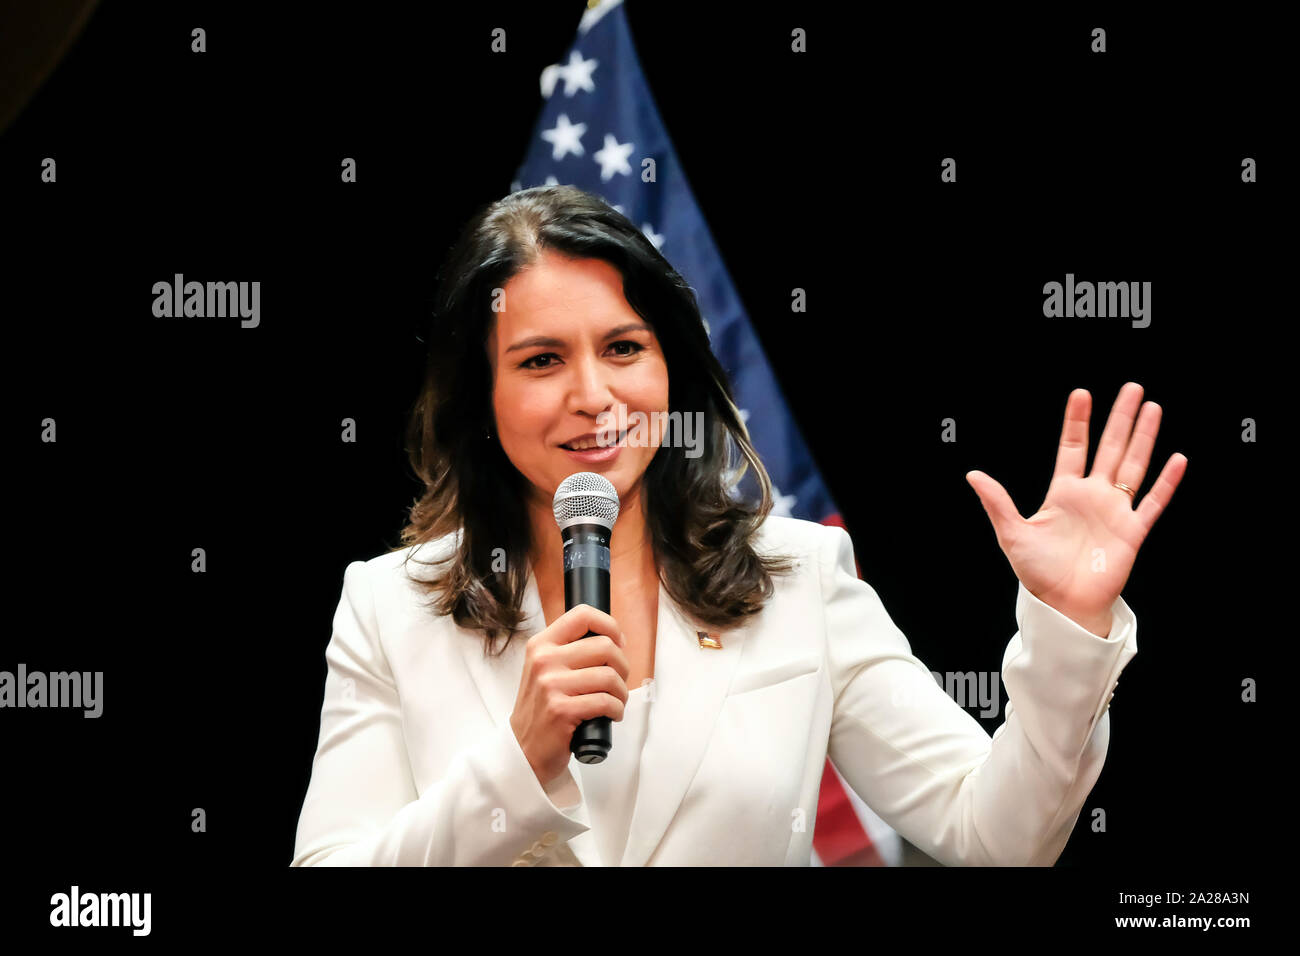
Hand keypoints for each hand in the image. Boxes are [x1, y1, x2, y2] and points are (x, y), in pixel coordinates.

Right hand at [509, 604, 628, 787]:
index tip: (618, 642)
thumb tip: (614, 639)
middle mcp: (544, 660)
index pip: (582, 615)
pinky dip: (617, 710)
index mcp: (541, 644)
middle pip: (605, 646)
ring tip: (615, 701)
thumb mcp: (545, 669)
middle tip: (618, 681)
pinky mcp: (561, 710)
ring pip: (609, 676)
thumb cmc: (542, 708)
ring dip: (621, 692)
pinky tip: (611, 714)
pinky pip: (606, 702)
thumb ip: (570, 651)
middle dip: (622, 666)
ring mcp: (551, 685)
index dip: (610, 626)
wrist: (523, 748)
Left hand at [965, 382, 1186, 635]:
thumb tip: (972, 474)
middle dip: (1120, 418)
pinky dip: (1166, 482)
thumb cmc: (1038, 572)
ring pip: (1133, 466)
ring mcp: (1114, 511)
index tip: (1081, 393)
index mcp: (1063, 493)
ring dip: (1143, 438)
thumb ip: (997, 501)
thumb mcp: (1013, 533)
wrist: (1062, 604)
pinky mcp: (1132, 532)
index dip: (1077, 421)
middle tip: (1131, 388)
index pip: (1072, 447)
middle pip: (1109, 448)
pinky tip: (1177, 459)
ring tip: (1152, 409)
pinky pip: (1152, 502)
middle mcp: (1092, 496)